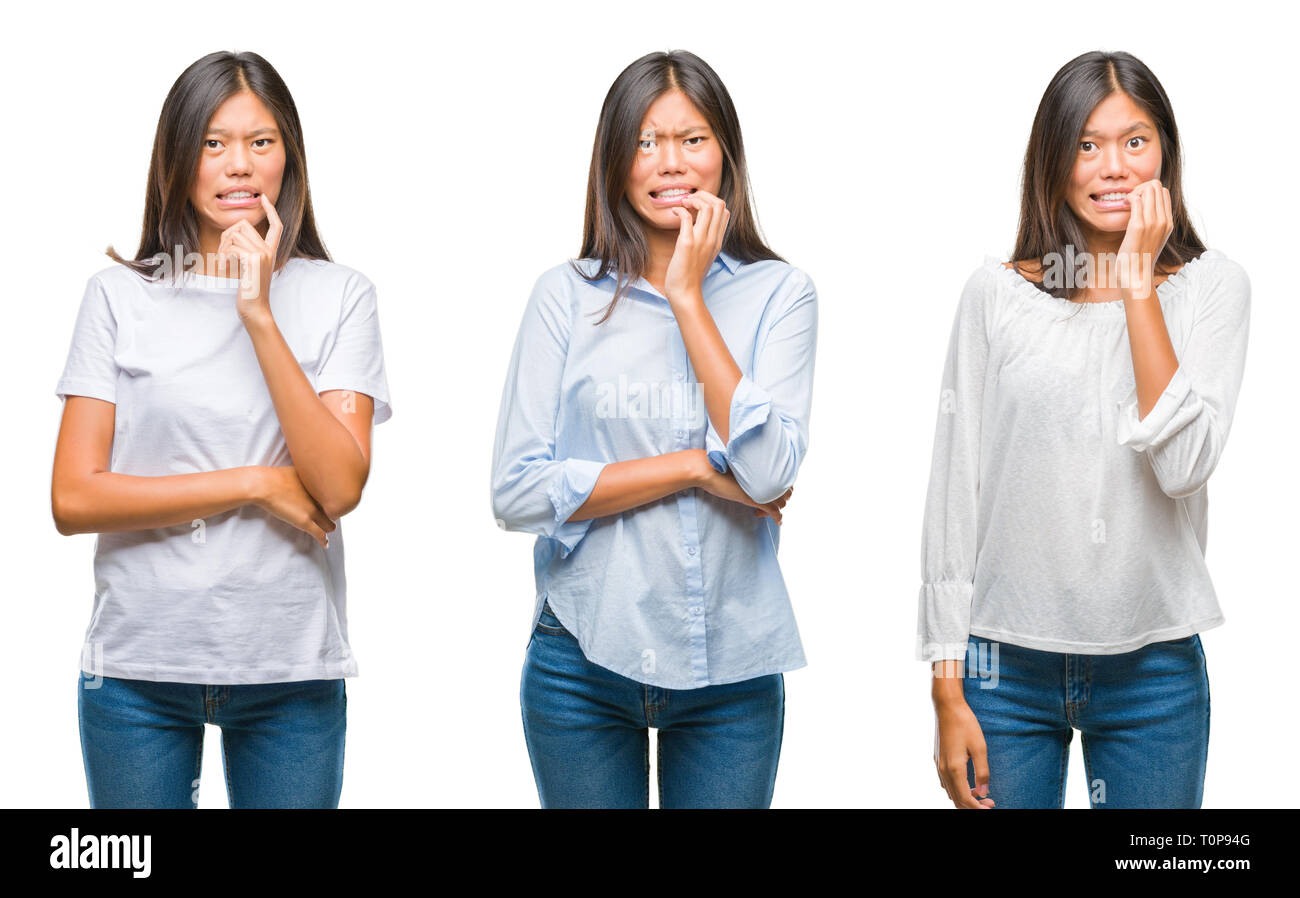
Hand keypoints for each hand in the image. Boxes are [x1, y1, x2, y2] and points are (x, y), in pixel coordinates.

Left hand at [217, 193, 282, 320]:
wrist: (255, 309)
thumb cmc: (250, 291)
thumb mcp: (249, 268)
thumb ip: (246, 251)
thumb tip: (232, 235)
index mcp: (271, 251)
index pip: (277, 225)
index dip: (270, 210)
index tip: (264, 198)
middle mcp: (269, 250)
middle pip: (244, 225)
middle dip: (227, 235)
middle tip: (223, 254)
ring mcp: (263, 254)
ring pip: (234, 235)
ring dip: (222, 248)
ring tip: (223, 264)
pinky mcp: (253, 260)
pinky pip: (231, 247)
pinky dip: (223, 257)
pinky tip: (224, 269)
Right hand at [253, 465, 335, 548]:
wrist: (264, 485)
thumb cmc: (276, 476)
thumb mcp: (300, 469)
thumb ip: (309, 475)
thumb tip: (310, 475)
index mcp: (320, 486)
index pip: (335, 499)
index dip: (332, 503)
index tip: (328, 506)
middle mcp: (320, 499)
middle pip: (335, 512)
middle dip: (331, 515)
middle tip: (325, 518)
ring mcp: (313, 511)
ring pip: (330, 525)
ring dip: (327, 527)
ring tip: (324, 530)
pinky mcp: (304, 522)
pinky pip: (320, 534)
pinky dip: (323, 541)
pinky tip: (325, 545)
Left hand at [663, 189, 729, 304]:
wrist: (685, 293)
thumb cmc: (690, 276)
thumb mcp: (703, 256)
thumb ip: (704, 241)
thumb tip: (696, 227)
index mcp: (717, 240)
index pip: (725, 211)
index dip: (711, 202)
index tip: (697, 205)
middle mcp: (713, 238)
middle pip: (719, 204)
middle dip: (703, 195)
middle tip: (689, 200)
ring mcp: (701, 240)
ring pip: (708, 207)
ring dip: (694, 199)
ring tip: (683, 203)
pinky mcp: (687, 243)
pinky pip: (686, 217)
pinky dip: (680, 209)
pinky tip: (674, 211)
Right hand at [696, 462, 791, 524]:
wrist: (708, 470)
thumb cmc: (719, 468)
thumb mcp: (740, 468)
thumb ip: (751, 472)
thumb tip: (754, 477)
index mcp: (764, 466)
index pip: (785, 479)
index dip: (781, 488)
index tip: (767, 493)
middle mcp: (766, 476)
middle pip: (786, 492)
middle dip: (779, 500)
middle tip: (762, 504)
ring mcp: (762, 488)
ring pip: (781, 503)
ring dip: (775, 510)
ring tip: (759, 512)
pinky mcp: (755, 499)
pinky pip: (774, 511)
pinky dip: (777, 518)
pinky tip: (778, 522)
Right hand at [933, 694, 995, 808]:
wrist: (947, 707)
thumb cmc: (965, 724)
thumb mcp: (980, 748)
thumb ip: (982, 772)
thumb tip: (983, 792)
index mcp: (954, 768)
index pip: (966, 798)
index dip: (979, 807)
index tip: (991, 804)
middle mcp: (943, 770)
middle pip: (956, 799)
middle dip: (972, 806)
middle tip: (989, 803)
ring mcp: (938, 765)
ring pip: (950, 792)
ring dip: (964, 798)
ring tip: (979, 793)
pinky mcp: (937, 759)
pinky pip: (945, 782)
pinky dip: (956, 789)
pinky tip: (966, 783)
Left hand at [1116, 178, 1171, 301]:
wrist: (1136, 276)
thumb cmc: (1140, 258)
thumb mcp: (1153, 239)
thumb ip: (1154, 224)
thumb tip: (1147, 210)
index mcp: (1168, 223)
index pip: (1164, 192)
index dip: (1149, 191)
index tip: (1137, 201)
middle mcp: (1163, 221)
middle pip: (1157, 186)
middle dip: (1141, 187)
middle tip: (1129, 200)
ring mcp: (1152, 223)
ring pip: (1148, 189)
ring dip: (1134, 192)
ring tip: (1125, 203)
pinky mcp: (1138, 227)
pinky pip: (1136, 200)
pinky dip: (1128, 198)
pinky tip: (1122, 206)